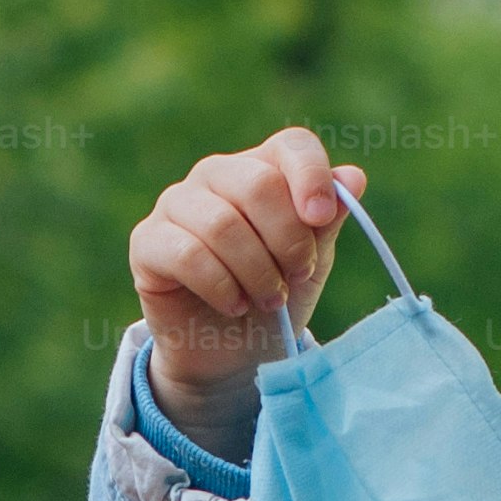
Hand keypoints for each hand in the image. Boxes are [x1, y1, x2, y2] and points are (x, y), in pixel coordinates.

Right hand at [129, 127, 363, 458]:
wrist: (232, 355)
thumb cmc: (274, 298)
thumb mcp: (311, 261)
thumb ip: (327, 220)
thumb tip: (353, 177)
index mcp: (262, 168)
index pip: (291, 145)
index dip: (311, 177)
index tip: (322, 220)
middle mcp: (216, 175)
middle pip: (257, 184)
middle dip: (287, 239)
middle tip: (296, 275)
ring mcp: (176, 204)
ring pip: (222, 223)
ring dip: (256, 270)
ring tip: (269, 300)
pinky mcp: (147, 242)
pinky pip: (187, 253)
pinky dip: (221, 286)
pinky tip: (234, 305)